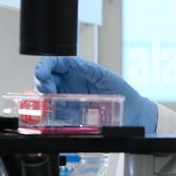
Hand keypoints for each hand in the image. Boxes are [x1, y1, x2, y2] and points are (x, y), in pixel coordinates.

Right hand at [33, 56, 158, 132]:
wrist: (133, 112)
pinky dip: (51, 111)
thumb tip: (72, 63)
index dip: (45, 65)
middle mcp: (72, 82)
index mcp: (79, 69)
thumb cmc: (122, 92)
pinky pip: (56, 111)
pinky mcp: (72, 113)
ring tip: (51, 101)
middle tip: (47, 90)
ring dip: (44, 96)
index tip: (42, 73)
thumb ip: (88, 69)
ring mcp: (70, 97)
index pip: (56, 62)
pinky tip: (55, 112)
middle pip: (47, 77)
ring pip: (48, 94)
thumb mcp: (104, 76)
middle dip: (42, 82)